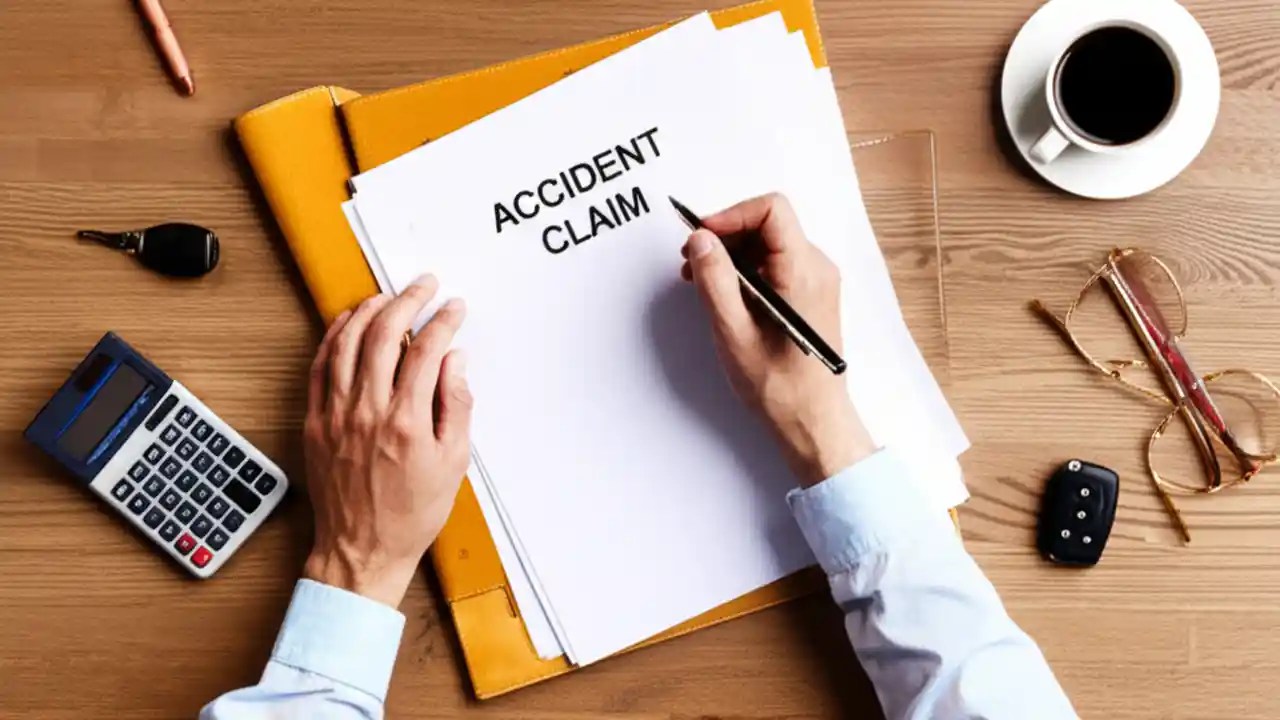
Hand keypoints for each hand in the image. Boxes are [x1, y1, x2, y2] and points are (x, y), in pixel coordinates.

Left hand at [301, 276, 472, 607]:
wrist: (362, 550)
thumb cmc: (411, 514)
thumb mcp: (454, 463)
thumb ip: (457, 406)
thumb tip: (455, 361)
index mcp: (406, 421)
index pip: (426, 350)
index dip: (442, 320)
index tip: (453, 308)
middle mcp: (367, 411)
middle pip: (384, 334)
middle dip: (407, 300)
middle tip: (423, 286)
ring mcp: (336, 415)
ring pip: (347, 342)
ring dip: (368, 310)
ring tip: (387, 296)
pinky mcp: (315, 423)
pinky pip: (320, 366)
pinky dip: (333, 337)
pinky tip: (346, 322)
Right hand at [681, 193, 875, 486]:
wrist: (812, 420)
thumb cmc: (778, 385)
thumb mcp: (733, 331)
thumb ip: (715, 280)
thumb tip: (700, 239)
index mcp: (803, 271)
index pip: (771, 210)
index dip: (730, 215)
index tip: (701, 237)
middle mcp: (816, 268)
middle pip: (767, 224)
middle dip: (725, 235)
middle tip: (691, 262)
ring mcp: (816, 280)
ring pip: (768, 244)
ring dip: (732, 255)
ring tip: (701, 281)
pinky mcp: (809, 294)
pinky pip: (775, 264)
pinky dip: (746, 270)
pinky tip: (723, 294)